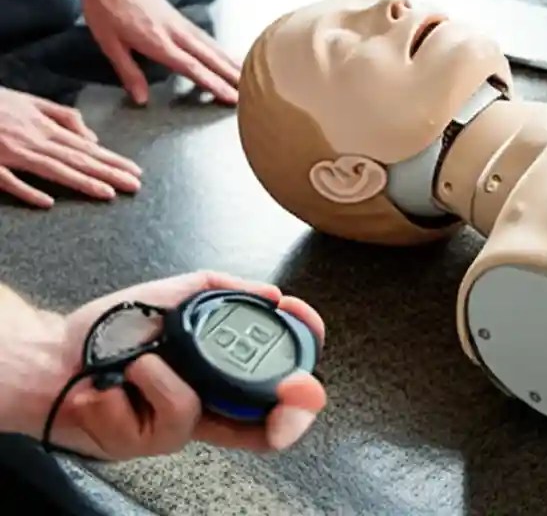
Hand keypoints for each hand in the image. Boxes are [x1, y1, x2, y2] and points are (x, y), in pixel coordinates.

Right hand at [0, 87, 141, 207]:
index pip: (86, 148)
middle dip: (108, 173)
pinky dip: (26, 190)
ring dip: (80, 181)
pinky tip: (47, 203)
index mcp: (43, 127)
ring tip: (107, 193)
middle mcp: (32, 140)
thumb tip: (92, 137)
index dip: (112, 160)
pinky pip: (8, 180)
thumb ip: (62, 117)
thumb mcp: (30, 102)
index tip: (135, 172)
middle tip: (134, 186)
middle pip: (76, 159)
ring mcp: (10, 152)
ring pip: (51, 169)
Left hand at [46, 272, 326, 459]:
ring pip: (210, 409)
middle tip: (301, 388)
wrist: (53, 355)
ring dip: (170, 374)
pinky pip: (166, 411)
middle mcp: (209, 402)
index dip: (306, 360)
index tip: (308, 333)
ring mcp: (182, 426)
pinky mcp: (152, 442)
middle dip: (296, 406)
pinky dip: (141, 383)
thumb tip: (272, 292)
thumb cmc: (110, 330)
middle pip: (273, 421)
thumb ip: (226, 289)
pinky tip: (118, 383)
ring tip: (141, 361)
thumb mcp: (177, 294)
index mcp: (221, 371)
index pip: (280, 378)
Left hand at [76, 0, 239, 105]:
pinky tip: (223, 54)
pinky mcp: (177, 15)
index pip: (193, 68)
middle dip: (230, 75)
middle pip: (209, 57)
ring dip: (229, 61)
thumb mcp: (109, 43)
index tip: (232, 97)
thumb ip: (128, 71)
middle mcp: (175, 33)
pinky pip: (203, 35)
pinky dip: (218, 47)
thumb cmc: (103, 7)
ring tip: (245, 74)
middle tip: (249, 91)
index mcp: (158, 42)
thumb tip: (141, 99)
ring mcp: (179, 22)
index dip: (214, 84)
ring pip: (210, 45)